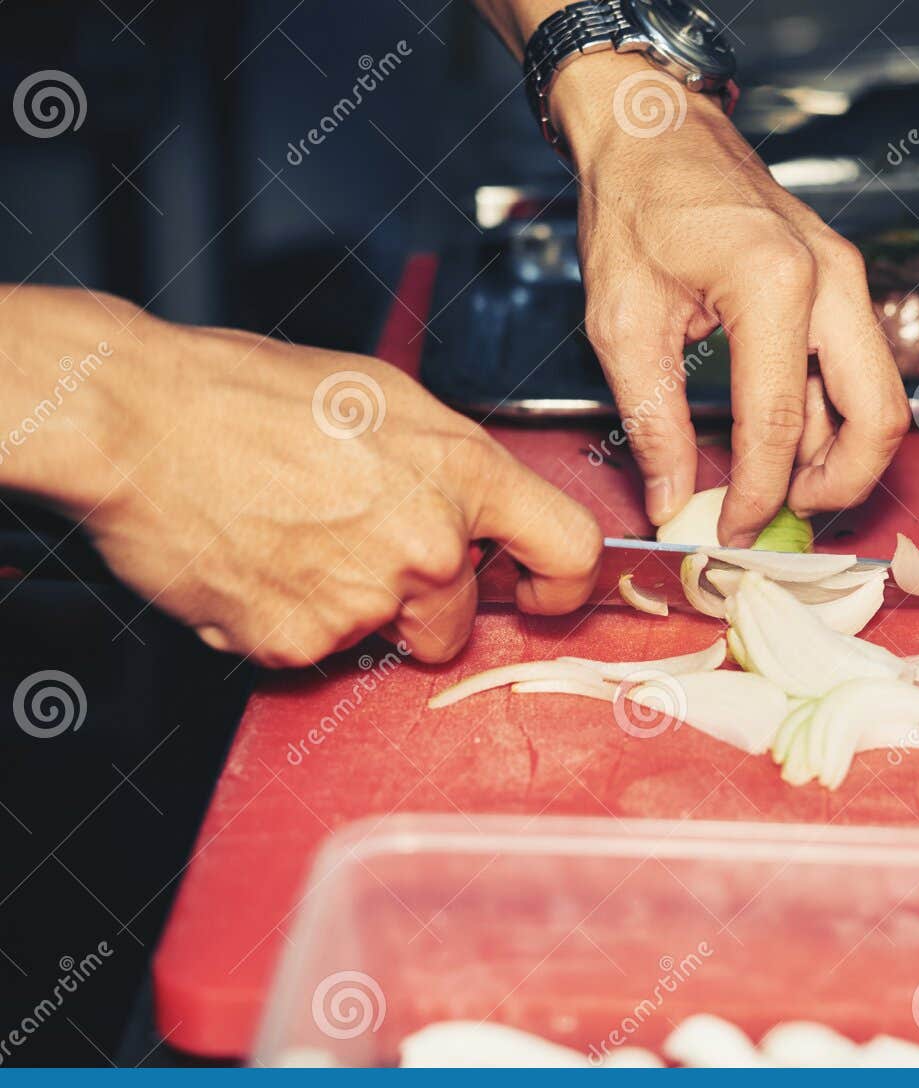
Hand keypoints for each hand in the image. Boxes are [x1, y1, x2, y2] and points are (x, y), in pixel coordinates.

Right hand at [1, 288, 600, 666]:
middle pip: (459, 620)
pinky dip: (287, 621)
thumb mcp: (385, 398)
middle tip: (356, 550)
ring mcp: (366, 601)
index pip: (570, 549)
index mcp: (462, 473)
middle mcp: (430, 544)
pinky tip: (254, 562)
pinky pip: (314, 651)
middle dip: (421, 604)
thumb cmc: (247, 393)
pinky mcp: (301, 643)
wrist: (135, 421)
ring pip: (381, 636)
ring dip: (349, 608)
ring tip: (291, 539)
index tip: (536, 593)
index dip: (561, 583)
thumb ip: (447, 465)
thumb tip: (476, 509)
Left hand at [550, 54, 909, 546]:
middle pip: (878, 418)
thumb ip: (652, 422)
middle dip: (841, 486)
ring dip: (839, 457)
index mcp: (775, 284)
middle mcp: (831, 280)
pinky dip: (829, 420)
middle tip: (785, 519)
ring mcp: (846, 280)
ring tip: (778, 491)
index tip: (730, 534)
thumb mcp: (622, 324)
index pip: (781, 424)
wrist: (654, 128)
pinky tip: (782, 446)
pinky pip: (854, 371)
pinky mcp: (840, 285)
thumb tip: (669, 503)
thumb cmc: (633, 206)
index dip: (758, 495)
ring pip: (877, 398)